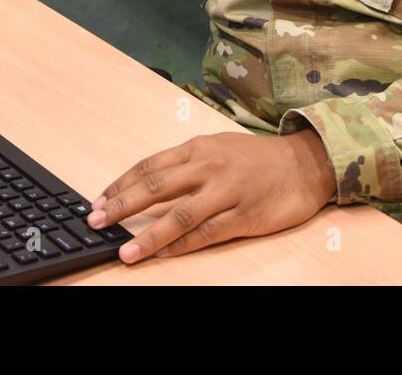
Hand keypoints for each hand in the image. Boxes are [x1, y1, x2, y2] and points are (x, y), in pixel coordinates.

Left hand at [88, 129, 336, 262]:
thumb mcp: (218, 147)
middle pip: (156, 187)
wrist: (305, 163)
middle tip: (95, 221)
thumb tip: (148, 183)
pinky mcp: (244, 215)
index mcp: (198, 148)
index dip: (121, 184)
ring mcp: (227, 192)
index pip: (150, 166)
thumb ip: (186, 163)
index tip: (97, 200)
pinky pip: (207, 233)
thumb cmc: (257, 157)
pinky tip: (163, 254)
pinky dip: (182, 245)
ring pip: (179, 215)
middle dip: (121, 206)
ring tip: (125, 252)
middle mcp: (208, 167)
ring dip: (148, 236)